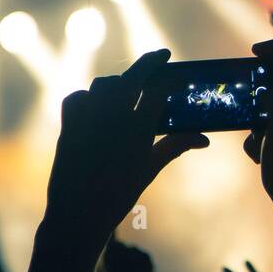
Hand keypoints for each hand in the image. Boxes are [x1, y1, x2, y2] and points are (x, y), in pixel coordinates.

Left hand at [44, 49, 207, 243]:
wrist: (78, 214)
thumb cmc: (120, 195)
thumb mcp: (151, 169)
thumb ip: (176, 146)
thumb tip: (204, 139)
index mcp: (138, 128)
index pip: (160, 89)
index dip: (172, 78)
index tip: (180, 75)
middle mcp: (113, 116)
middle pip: (134, 76)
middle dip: (150, 63)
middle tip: (161, 57)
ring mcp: (88, 117)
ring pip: (105, 84)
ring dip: (119, 81)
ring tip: (130, 87)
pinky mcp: (68, 124)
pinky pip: (78, 97)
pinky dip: (89, 96)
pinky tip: (96, 104)